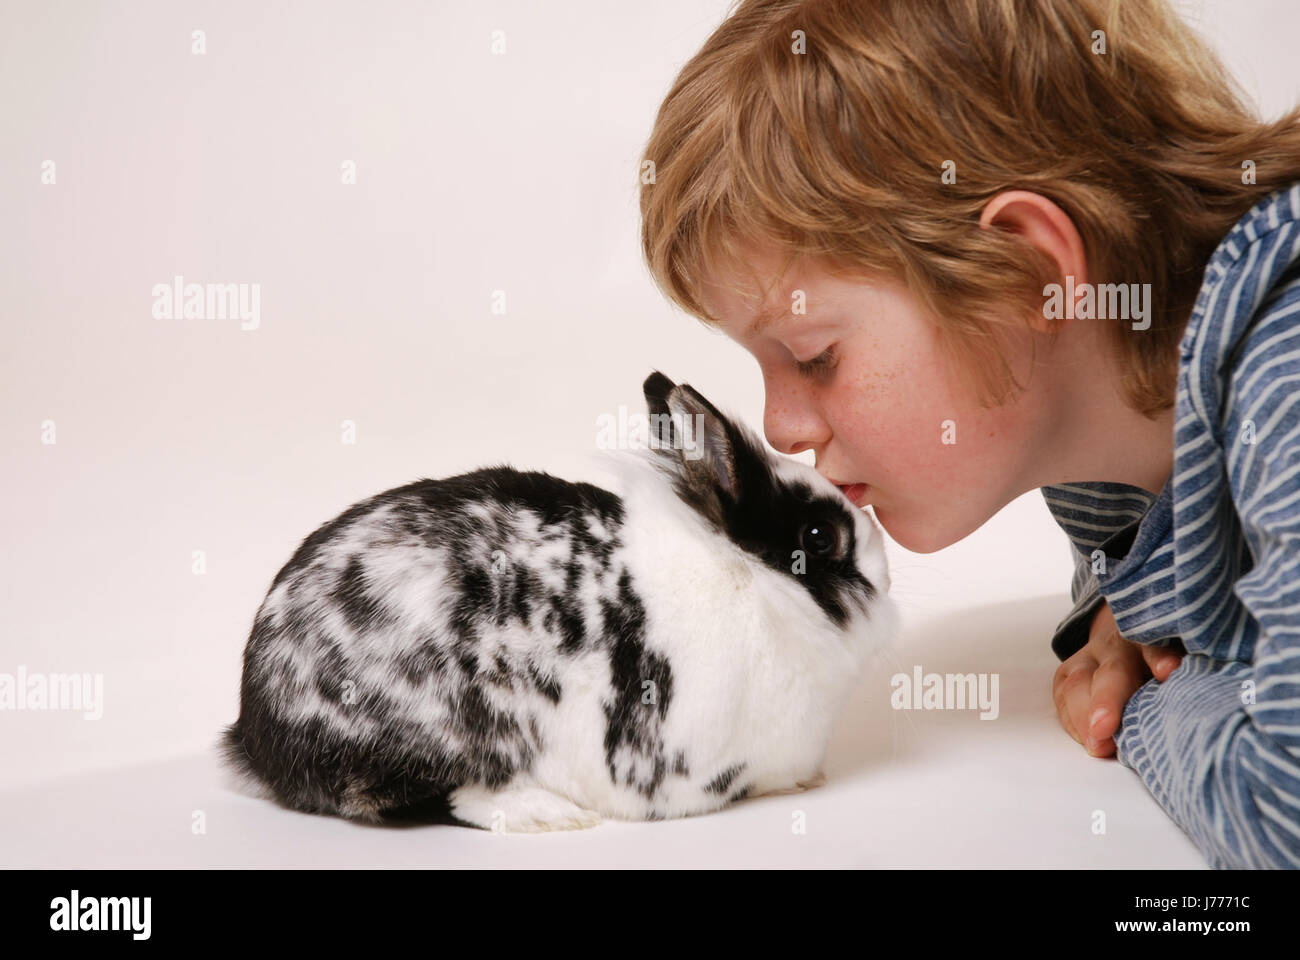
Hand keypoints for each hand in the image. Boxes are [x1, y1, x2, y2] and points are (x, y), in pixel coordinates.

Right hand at [1052, 599, 1184, 756]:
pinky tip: (1086, 739)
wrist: (1126, 637)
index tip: (1169, 673)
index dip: (1160, 657)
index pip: (1154, 644)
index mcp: (1150, 638)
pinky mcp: (1068, 672)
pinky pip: (1064, 694)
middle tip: (1106, 729)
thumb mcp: (1183, 655)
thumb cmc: (1165, 658)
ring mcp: (1088, 657)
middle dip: (1108, 699)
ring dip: (1084, 715)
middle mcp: (1116, 644)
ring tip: (1095, 744)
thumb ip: (1195, 673)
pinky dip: (1073, 719)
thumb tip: (1229, 698)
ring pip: (1078, 681)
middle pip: (1111, 669)